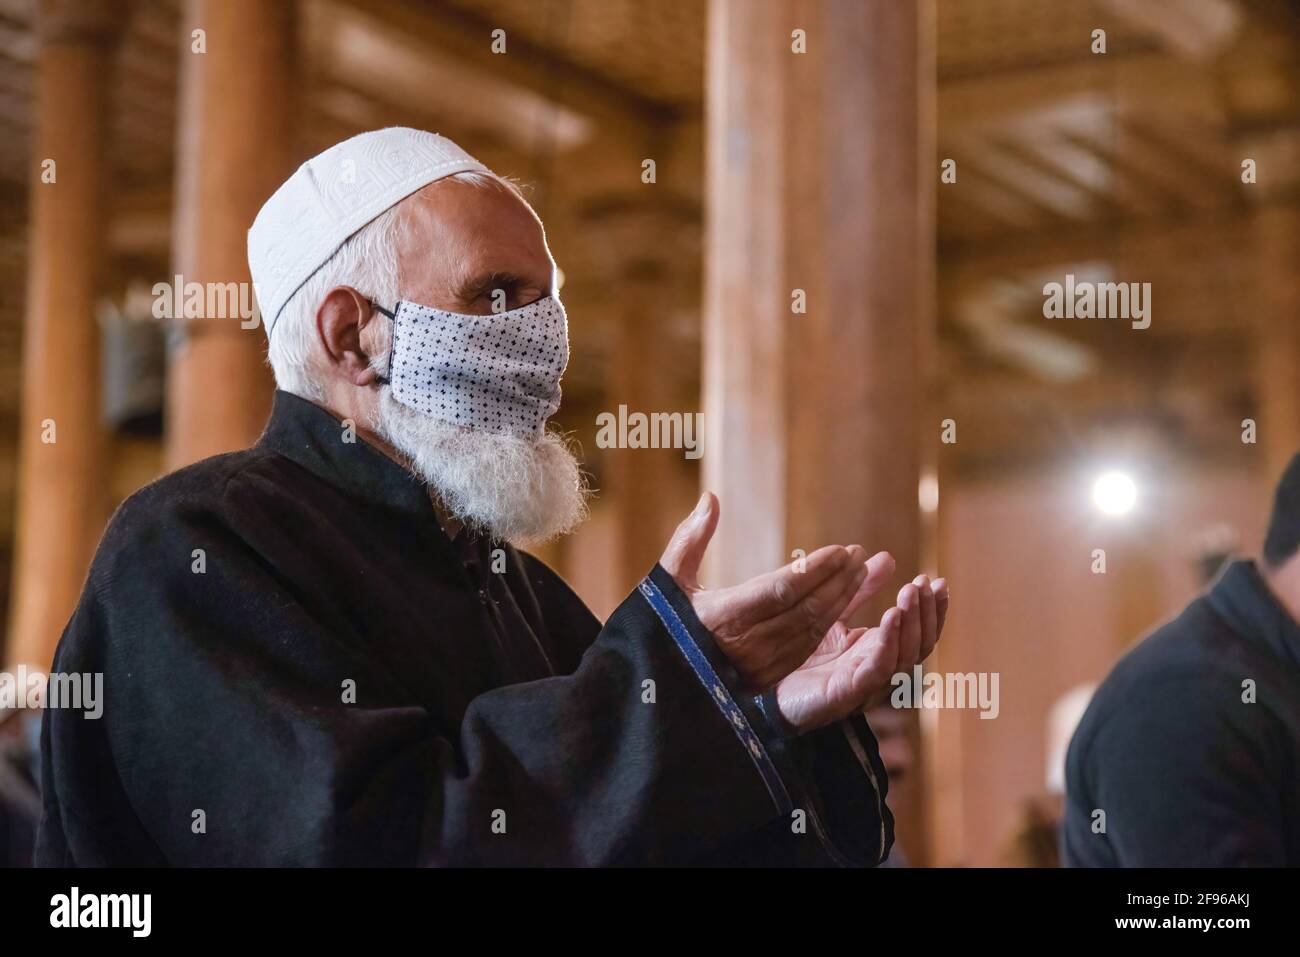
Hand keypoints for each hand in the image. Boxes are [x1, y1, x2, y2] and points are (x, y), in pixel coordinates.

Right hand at [659, 492, 893, 691]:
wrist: (660, 683)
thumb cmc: (663, 625)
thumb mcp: (668, 581)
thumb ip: (690, 539)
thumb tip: (710, 498)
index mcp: (724, 617)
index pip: (781, 590)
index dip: (815, 570)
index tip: (841, 549)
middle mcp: (747, 645)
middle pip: (805, 609)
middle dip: (837, 580)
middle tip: (858, 554)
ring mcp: (760, 666)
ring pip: (812, 629)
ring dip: (841, 600)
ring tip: (860, 571)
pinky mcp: (769, 680)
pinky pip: (807, 647)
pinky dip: (829, 622)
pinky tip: (843, 602)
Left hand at [774, 574, 949, 734]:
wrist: (766, 694)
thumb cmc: (802, 657)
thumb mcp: (835, 615)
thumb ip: (860, 590)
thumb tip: (887, 557)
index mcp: (879, 653)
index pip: (918, 633)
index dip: (931, 608)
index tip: (936, 580)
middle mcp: (879, 671)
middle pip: (918, 645)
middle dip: (926, 612)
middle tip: (925, 583)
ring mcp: (866, 685)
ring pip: (905, 658)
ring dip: (912, 623)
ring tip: (909, 593)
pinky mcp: (847, 694)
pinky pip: (878, 670)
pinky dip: (889, 643)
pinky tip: (891, 617)